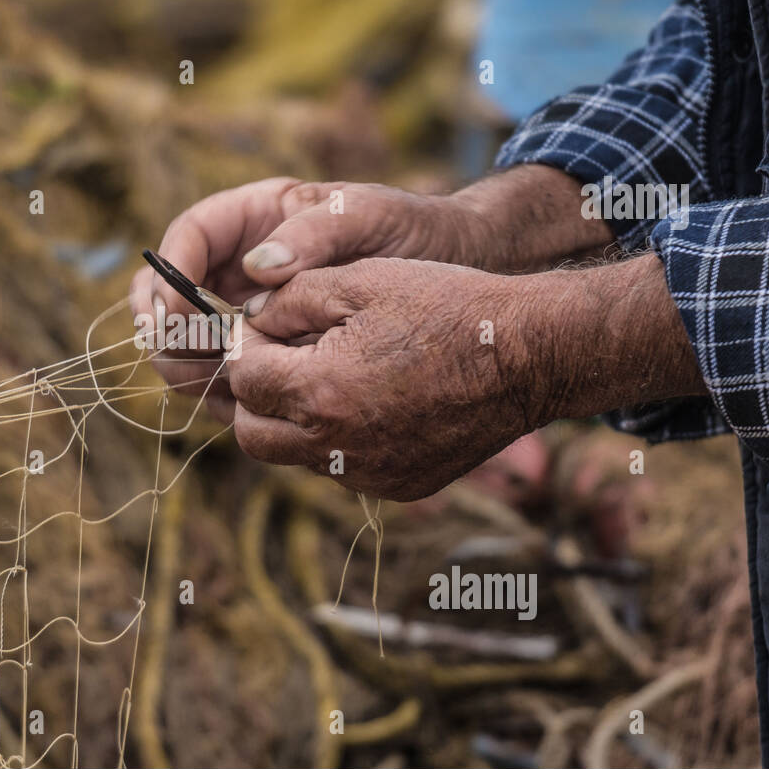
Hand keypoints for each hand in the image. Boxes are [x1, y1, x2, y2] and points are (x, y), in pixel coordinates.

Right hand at [130, 177, 483, 419]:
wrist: (453, 272)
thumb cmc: (411, 230)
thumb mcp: (369, 216)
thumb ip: (314, 234)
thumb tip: (256, 269)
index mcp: (253, 220)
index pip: (188, 238)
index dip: (171, 273)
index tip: (176, 309)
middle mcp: (240, 268)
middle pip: (170, 296)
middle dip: (167, 327)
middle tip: (186, 355)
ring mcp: (250, 315)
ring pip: (190, 344)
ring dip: (188, 365)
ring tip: (216, 382)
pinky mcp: (269, 357)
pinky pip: (227, 376)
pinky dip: (222, 393)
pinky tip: (243, 405)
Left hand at [226, 253, 704, 500]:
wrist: (526, 355)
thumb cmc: (442, 305)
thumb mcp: (357, 280)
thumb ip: (286, 300)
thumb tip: (248, 321)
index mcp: (320, 391)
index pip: (243, 377)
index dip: (248, 344)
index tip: (266, 326)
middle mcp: (338, 446)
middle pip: (253, 432)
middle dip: (255, 393)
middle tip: (280, 358)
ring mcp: (369, 474)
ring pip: (294, 456)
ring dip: (293, 420)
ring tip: (324, 376)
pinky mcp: (397, 488)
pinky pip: (341, 470)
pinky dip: (337, 440)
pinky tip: (366, 402)